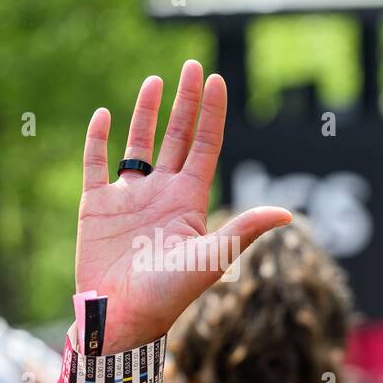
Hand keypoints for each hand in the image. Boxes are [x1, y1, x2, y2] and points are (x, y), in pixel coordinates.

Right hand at [75, 61, 290, 352]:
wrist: (124, 317)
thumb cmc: (170, 294)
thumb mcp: (212, 258)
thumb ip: (244, 229)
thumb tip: (287, 212)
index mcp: (191, 201)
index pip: (205, 147)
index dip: (211, 115)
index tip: (218, 81)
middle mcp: (162, 193)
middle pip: (178, 137)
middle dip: (187, 102)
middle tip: (194, 65)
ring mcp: (129, 197)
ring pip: (139, 143)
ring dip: (148, 113)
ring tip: (157, 81)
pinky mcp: (95, 204)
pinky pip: (96, 163)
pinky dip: (98, 138)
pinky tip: (104, 114)